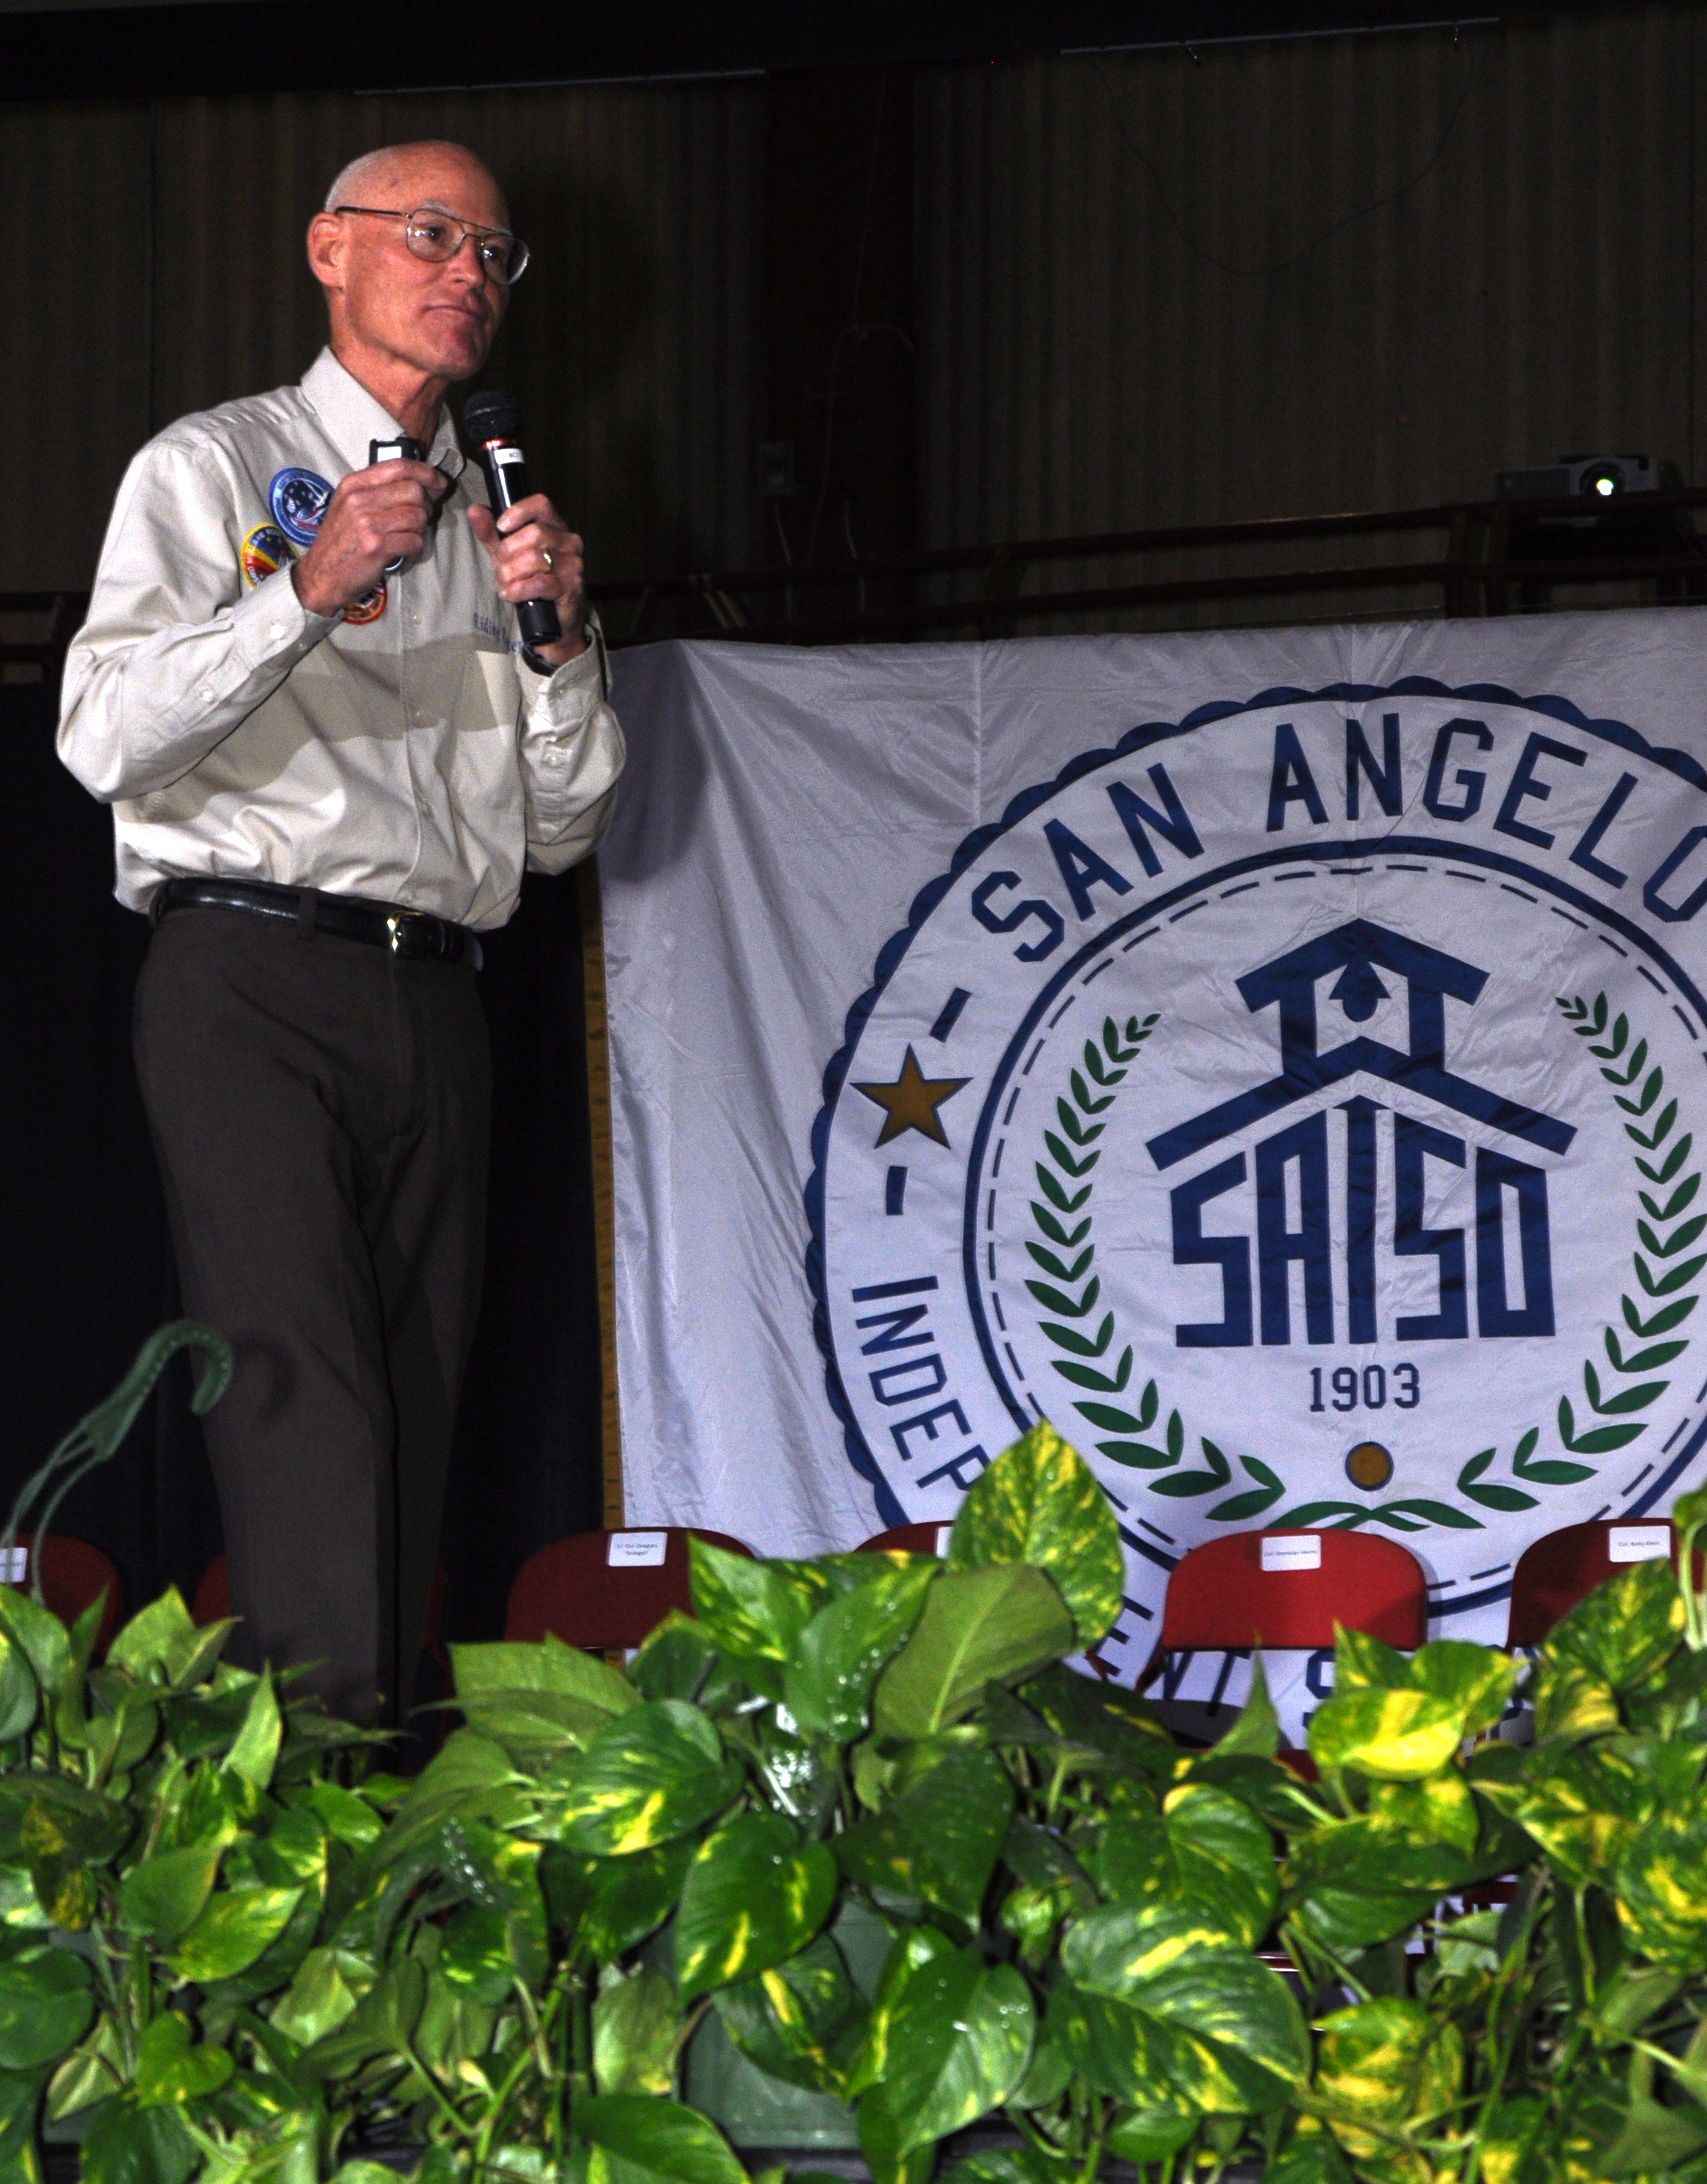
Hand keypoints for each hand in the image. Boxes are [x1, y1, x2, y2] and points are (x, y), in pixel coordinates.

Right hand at [291, 461, 449, 616]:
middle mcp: (359, 499)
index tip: (439, 483)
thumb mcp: (349, 506)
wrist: (320, 576)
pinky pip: (414, 541)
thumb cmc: (341, 542)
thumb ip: (377, 491)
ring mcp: (367, 522)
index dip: (426, 473)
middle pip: (414, 490)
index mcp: (354, 484)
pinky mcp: (376, 546)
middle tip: (422, 519)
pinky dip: (417, 549)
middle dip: (427, 505)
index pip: (400, 466)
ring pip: (417, 515)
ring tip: (411, 538)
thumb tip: (419, 484)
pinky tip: (407, 553)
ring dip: (421, 529)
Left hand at [468, 493, 587, 662]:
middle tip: (498, 567)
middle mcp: (568, 541)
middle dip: (507, 552)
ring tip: (503, 584)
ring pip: (535, 559)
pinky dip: (518, 589)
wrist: (554, 619)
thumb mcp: (507, 554)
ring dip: (510, 574)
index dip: (519, 512)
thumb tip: (474, 510)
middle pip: (534, 534)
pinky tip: (510, 594)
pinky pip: (540, 583)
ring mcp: (572, 564)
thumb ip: (491, 533)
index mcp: (554, 526)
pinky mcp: (571, 587)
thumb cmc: (531, 579)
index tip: (501, 526)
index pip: (541, 504)